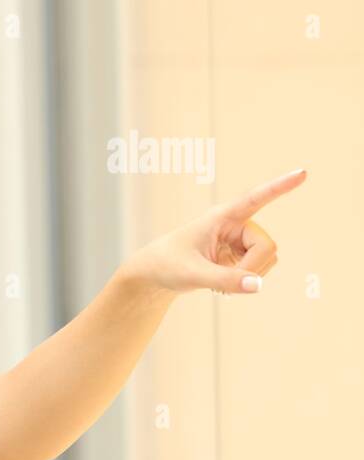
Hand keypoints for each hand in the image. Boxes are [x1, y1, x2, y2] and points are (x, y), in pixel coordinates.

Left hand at [123, 168, 306, 294]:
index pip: (255, 199)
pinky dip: (245, 282)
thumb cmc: (167, 265)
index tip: (303, 173)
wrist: (156, 275)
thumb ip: (225, 280)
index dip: (280, 187)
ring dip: (249, 276)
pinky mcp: (241, 255)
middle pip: (268, 246)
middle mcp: (236, 225)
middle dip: (252, 269)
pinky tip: (221, 285)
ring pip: (268, 259)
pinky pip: (259, 270)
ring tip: (218, 282)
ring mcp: (240, 240)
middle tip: (222, 283)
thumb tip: (258, 286)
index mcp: (221, 217)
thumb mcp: (193, 274)